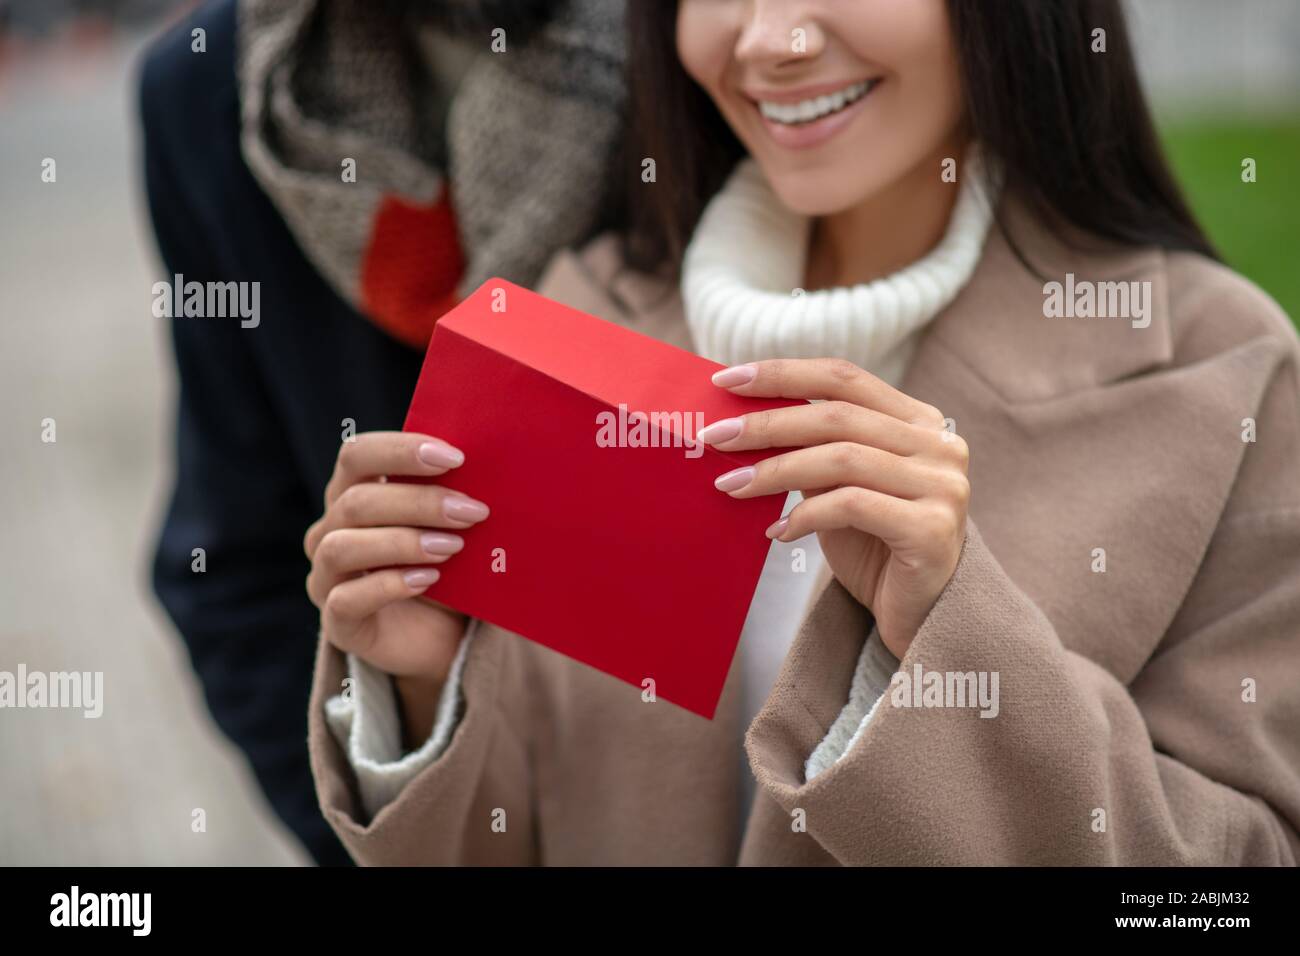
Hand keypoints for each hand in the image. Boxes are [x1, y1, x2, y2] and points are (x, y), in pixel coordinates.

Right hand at [304, 431, 488, 741]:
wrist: (448, 636)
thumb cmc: (450, 567)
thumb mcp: (451, 526)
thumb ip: (452, 495)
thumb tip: (489, 465)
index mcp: (352, 494)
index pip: (357, 456)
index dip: (400, 450)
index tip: (455, 458)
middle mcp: (330, 532)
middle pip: (356, 502)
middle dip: (418, 502)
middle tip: (472, 511)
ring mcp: (327, 578)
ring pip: (342, 547)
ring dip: (402, 542)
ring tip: (453, 546)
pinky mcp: (339, 624)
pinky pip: (347, 600)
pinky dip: (389, 585)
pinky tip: (428, 579)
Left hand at [701, 359, 968, 658]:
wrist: (918, 615)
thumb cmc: (873, 547)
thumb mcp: (839, 487)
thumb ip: (811, 450)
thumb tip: (741, 422)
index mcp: (918, 421)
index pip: (844, 377)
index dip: (784, 374)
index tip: (727, 379)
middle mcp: (939, 445)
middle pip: (837, 416)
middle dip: (767, 424)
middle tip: (714, 437)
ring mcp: (943, 485)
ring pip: (842, 458)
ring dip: (775, 471)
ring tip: (730, 486)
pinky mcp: (933, 529)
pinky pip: (853, 506)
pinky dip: (805, 516)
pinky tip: (777, 532)